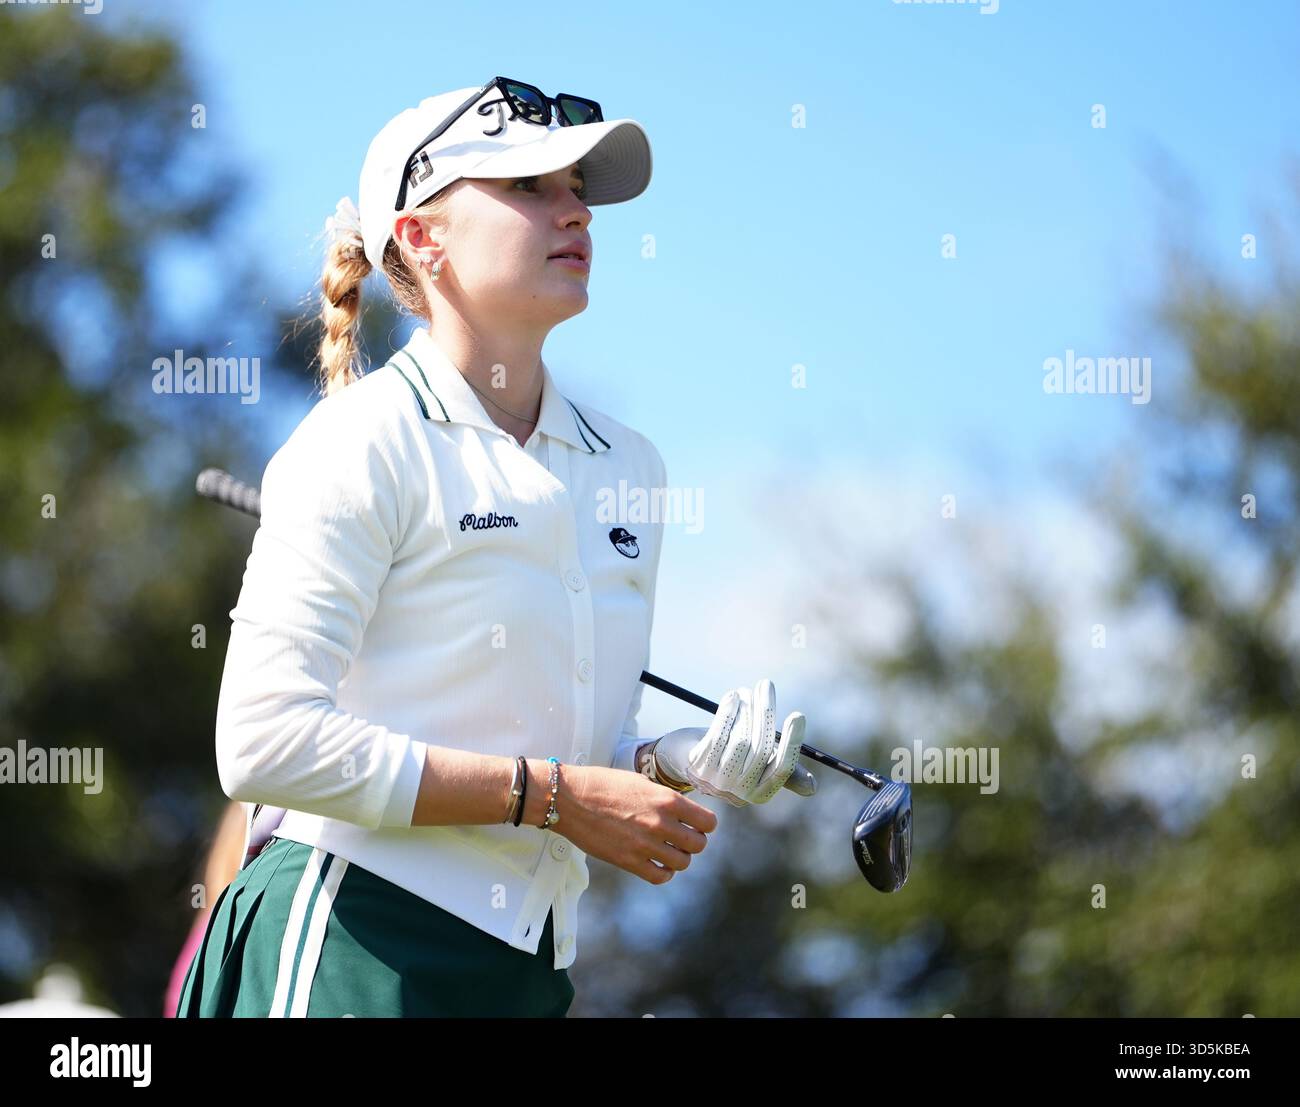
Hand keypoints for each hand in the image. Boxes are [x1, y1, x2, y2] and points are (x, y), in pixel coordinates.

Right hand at [556, 765, 717, 884]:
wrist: (570, 798)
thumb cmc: (601, 785)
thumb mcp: (640, 782)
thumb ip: (663, 798)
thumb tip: (680, 810)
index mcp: (667, 800)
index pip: (708, 822)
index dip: (704, 825)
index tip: (697, 825)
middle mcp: (660, 823)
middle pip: (699, 845)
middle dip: (693, 842)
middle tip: (682, 838)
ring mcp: (645, 845)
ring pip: (682, 863)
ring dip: (678, 858)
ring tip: (667, 850)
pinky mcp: (629, 862)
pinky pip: (660, 877)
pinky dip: (663, 872)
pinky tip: (657, 863)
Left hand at [651, 679, 811, 805]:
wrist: (682, 757)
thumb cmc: (727, 756)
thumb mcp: (756, 762)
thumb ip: (779, 770)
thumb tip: (812, 787)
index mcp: (759, 794)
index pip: (782, 769)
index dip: (792, 742)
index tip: (798, 715)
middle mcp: (739, 793)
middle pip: (761, 751)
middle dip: (765, 713)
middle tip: (767, 686)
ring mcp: (717, 781)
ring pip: (741, 741)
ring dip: (745, 710)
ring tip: (746, 691)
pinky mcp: (698, 765)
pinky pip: (719, 735)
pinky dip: (728, 713)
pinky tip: (733, 697)